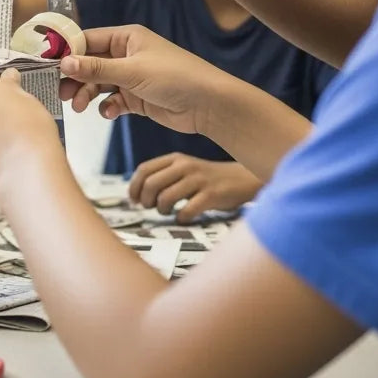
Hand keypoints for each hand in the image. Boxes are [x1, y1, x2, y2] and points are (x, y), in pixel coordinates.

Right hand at [58, 25, 230, 135]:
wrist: (208, 104)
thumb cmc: (176, 77)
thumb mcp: (132, 71)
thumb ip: (97, 68)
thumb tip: (65, 62)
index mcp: (127, 38)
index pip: (88, 40)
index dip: (68, 52)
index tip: (48, 65)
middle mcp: (127, 55)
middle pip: (90, 64)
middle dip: (75, 78)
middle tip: (62, 92)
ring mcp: (132, 77)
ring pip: (98, 84)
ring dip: (88, 94)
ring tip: (81, 106)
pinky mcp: (137, 97)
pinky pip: (112, 100)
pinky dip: (107, 107)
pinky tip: (110, 112)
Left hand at [128, 154, 260, 222]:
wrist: (243, 180)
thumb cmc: (208, 180)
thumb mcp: (185, 169)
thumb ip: (163, 176)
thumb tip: (137, 195)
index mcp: (175, 158)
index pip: (144, 170)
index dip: (134, 187)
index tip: (135, 201)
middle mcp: (185, 166)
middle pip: (151, 185)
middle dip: (147, 201)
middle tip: (152, 207)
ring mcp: (199, 180)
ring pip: (166, 198)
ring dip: (162, 210)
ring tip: (168, 212)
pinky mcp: (211, 195)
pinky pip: (186, 211)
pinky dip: (181, 218)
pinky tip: (185, 217)